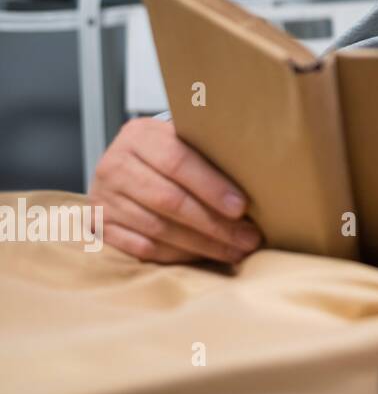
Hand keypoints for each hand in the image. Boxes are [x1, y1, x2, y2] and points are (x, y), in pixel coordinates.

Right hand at [89, 118, 262, 263]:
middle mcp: (115, 164)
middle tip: (248, 238)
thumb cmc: (170, 151)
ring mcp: (103, 197)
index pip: (178, 162)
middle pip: (169, 200)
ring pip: (157, 228)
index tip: (242, 208)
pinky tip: (204, 257)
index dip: (212, 187)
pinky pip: (141, 247)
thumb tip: (262, 170)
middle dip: (214, 224)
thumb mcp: (186, 138)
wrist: (127, 162)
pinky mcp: (100, 225)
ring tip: (235, 251)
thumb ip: (211, 149)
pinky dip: (176, 255)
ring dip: (201, 245)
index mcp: (140, 136)